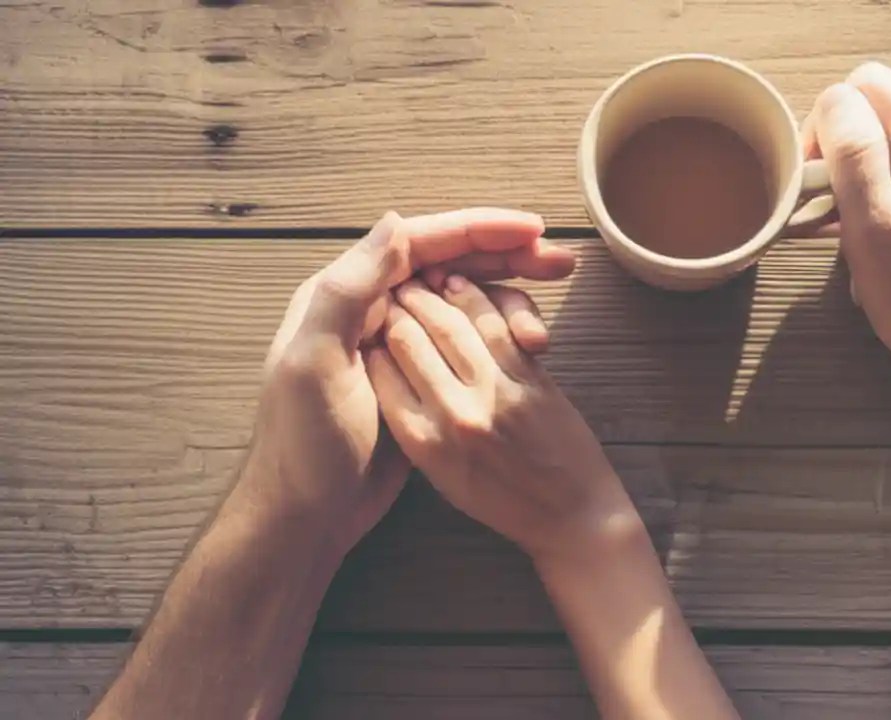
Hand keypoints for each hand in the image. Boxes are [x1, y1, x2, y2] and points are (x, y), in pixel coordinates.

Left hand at [227, 209, 575, 557]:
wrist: (304, 517)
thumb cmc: (302, 444)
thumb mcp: (315, 362)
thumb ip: (347, 291)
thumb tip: (396, 222)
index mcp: (344, 294)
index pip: (421, 242)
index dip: (479, 230)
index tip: (533, 230)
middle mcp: (371, 307)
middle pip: (449, 263)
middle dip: (507, 255)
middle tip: (560, 262)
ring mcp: (395, 342)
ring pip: (464, 299)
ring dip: (510, 293)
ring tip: (553, 305)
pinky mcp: (416, 377)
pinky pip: (465, 338)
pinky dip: (500, 331)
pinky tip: (532, 339)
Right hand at [366, 273, 641, 562]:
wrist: (570, 517)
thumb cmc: (504, 501)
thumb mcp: (441, 477)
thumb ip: (414, 428)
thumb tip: (389, 375)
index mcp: (422, 443)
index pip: (379, 372)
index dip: (371, 338)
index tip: (370, 319)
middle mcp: (452, 415)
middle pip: (408, 340)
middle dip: (396, 307)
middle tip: (391, 289)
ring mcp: (493, 394)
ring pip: (448, 324)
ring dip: (431, 294)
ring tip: (421, 280)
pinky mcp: (530, 380)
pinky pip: (495, 324)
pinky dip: (474, 297)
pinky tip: (460, 284)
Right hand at [804, 63, 890, 400]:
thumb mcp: (870, 225)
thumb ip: (851, 150)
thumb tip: (837, 101)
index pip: (867, 83)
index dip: (829, 125)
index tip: (819, 182)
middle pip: (890, 111)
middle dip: (854, 156)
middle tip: (837, 217)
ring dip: (878, 179)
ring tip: (868, 236)